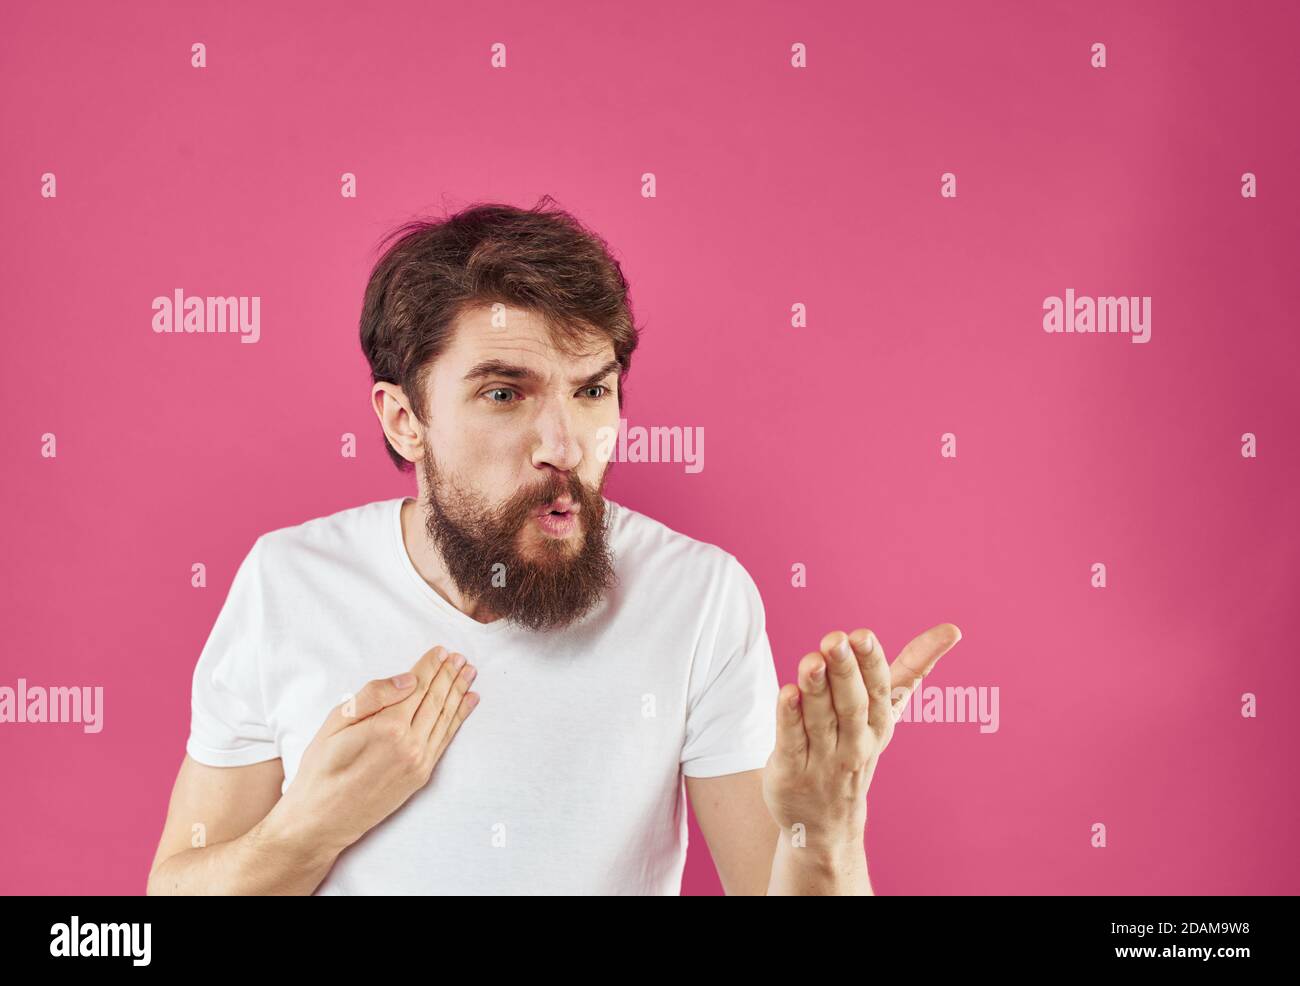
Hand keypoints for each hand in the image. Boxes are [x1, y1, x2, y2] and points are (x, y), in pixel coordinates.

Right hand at [274, 645, 478, 853]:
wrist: (322, 821)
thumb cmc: (321, 770)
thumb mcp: (336, 724)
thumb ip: (374, 696)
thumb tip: (408, 679)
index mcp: (389, 727)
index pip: (417, 687)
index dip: (430, 666)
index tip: (441, 651)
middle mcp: (410, 744)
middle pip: (436, 699)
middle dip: (449, 675)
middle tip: (460, 657)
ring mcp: (419, 762)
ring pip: (445, 718)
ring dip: (458, 692)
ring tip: (469, 673)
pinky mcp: (421, 776)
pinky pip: (445, 739)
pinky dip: (458, 718)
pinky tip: (468, 703)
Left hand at [762, 623, 961, 849]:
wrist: (827, 824)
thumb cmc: (857, 749)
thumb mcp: (886, 712)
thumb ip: (913, 666)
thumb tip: (954, 629)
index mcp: (879, 724)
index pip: (879, 690)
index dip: (871, 663)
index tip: (862, 634)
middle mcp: (855, 743)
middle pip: (852, 704)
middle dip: (845, 671)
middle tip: (835, 639)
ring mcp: (824, 761)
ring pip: (821, 720)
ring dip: (816, 688)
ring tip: (811, 659)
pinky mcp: (792, 772)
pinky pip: (792, 742)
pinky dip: (790, 718)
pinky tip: (787, 693)